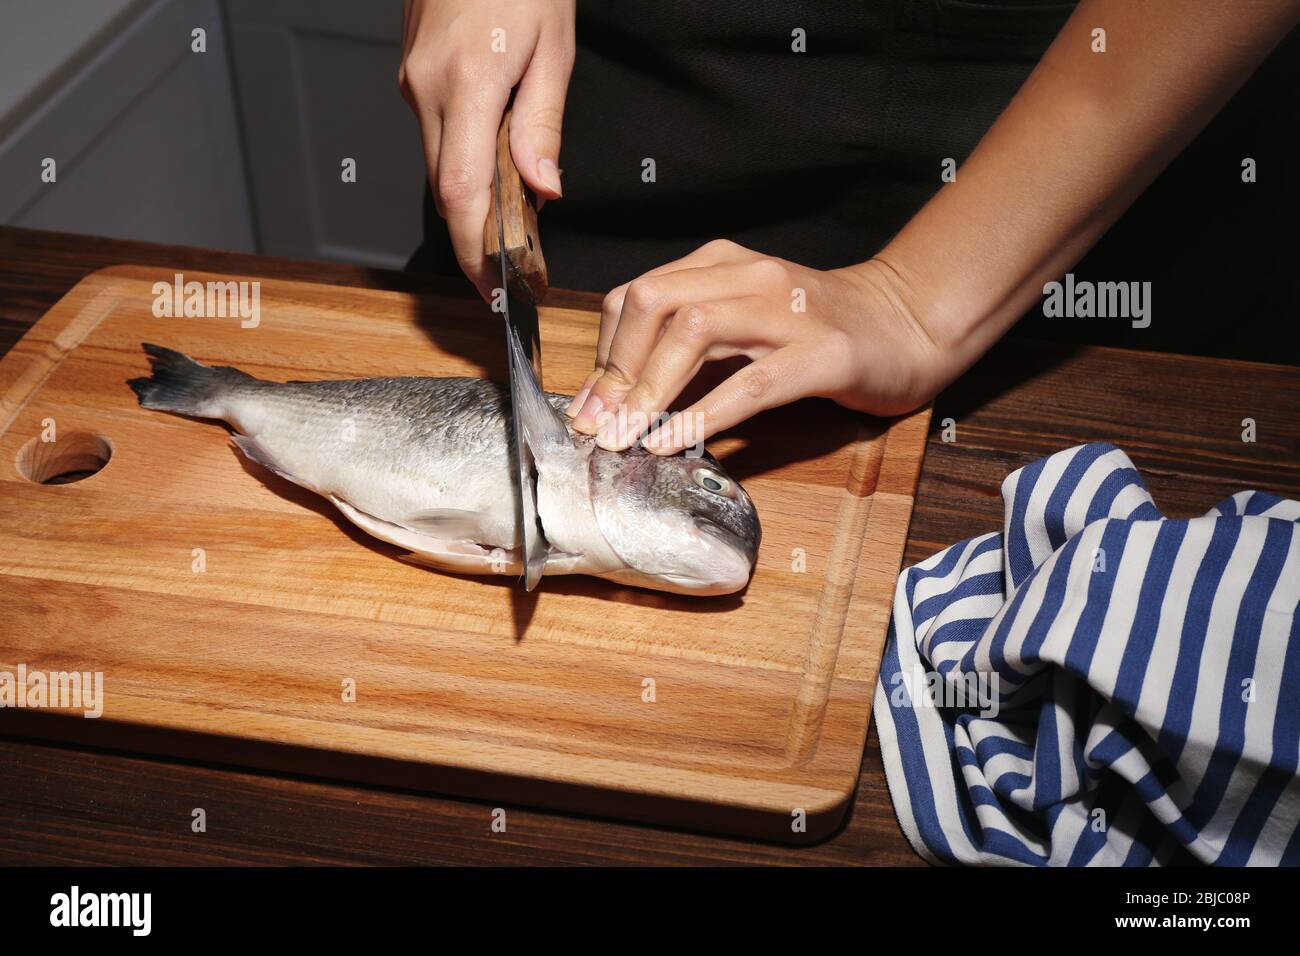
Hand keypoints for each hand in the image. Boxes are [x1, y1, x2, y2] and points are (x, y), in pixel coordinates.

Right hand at [399, 0, 574, 298]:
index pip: (463, 194)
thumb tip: (542, 191)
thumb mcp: (554, 48)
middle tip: (512, 275)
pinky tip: (495, 175)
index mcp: (467, 84)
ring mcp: (413, 82)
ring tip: (512, 235)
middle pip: (447, 191)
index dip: (476, 250)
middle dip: (476, 242)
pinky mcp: (413, 74)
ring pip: (440, 166)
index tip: (495, 287)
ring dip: (472, 205)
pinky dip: (464, 166)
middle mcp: (427, 89)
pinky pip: (437, 137)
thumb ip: (543, 125)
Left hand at [565, 240, 948, 453]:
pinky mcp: (824, 355)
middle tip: (597, 427)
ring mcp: (788, 312)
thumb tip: (617, 396)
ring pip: (694, 333)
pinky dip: (703, 416)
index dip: (603, 353)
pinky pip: (751, 384)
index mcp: (723, 265)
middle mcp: (750, 277)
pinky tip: (672, 443)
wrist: (908, 325)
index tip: (587, 407)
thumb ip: (689, 344)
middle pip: (654, 305)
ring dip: (648, 392)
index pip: (638, 296)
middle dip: (615, 370)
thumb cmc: (817, 332)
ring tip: (624, 439)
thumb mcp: (743, 322)